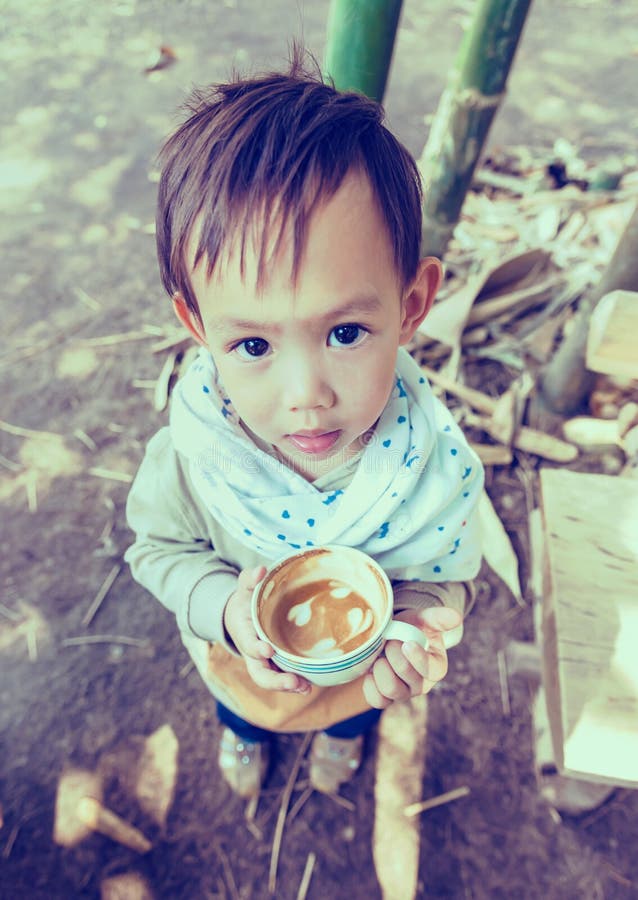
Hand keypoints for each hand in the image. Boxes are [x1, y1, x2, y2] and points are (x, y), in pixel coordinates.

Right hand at [223, 565, 310, 694]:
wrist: (239, 616)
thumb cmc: (245, 600)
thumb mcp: (244, 587)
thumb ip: (250, 578)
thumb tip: (261, 571)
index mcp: (243, 633)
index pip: (248, 644)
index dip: (256, 648)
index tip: (268, 649)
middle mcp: (252, 653)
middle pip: (260, 674)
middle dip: (275, 680)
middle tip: (294, 681)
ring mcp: (263, 662)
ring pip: (272, 679)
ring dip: (288, 686)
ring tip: (306, 687)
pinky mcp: (274, 665)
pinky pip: (282, 676)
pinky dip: (294, 683)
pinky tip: (310, 684)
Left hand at [362, 607, 460, 708]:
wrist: (393, 636)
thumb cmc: (412, 628)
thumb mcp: (425, 619)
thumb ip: (439, 618)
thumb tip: (456, 617)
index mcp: (436, 667)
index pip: (431, 670)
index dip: (418, 658)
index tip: (407, 643)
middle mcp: (422, 684)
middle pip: (406, 675)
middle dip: (393, 653)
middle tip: (389, 640)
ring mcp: (403, 693)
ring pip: (390, 690)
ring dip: (380, 668)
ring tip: (380, 655)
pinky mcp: (385, 699)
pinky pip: (376, 700)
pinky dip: (369, 684)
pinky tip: (371, 668)